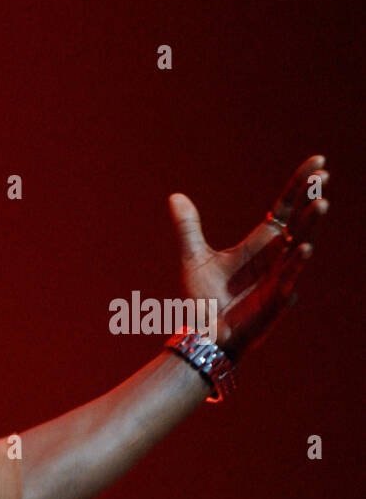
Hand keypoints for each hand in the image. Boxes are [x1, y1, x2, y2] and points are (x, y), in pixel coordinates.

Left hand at [168, 155, 328, 362]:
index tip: (317, 162)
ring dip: (310, 226)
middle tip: (322, 176)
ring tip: (320, 203)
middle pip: (299, 222)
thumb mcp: (193, 258)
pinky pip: (289, 279)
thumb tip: (175, 196)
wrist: (201, 335)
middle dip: (310, 200)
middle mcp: (275, 257)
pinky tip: (305, 247)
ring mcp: (278, 278)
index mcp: (260, 244)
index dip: (299, 186)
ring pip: (300, 246)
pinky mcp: (275, 300)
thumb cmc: (202, 300)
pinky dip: (296, 264)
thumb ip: (188, 228)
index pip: (286, 208)